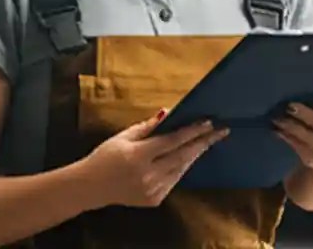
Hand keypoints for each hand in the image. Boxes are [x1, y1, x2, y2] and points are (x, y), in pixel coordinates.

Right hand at [79, 109, 228, 208]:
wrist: (91, 187)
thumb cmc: (105, 157)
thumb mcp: (123, 137)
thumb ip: (148, 127)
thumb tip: (169, 113)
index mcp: (138, 156)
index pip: (171, 141)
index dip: (191, 131)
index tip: (208, 122)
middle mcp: (148, 175)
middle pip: (182, 156)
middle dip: (203, 142)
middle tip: (220, 132)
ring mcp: (152, 190)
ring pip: (181, 169)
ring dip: (195, 154)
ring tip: (208, 141)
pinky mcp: (155, 199)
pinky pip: (174, 180)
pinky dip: (182, 167)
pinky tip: (189, 157)